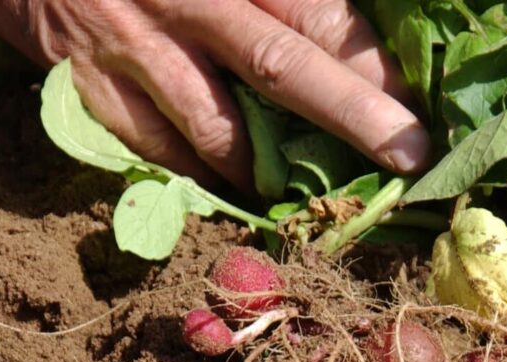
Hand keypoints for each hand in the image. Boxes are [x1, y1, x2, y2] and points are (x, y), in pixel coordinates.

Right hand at [0, 0, 429, 188]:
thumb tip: (337, 29)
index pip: (318, 16)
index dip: (372, 66)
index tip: (417, 107)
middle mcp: (186, 3)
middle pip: (284, 67)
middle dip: (354, 119)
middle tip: (408, 159)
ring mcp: (134, 49)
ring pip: (218, 127)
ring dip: (274, 171)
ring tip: (317, 197)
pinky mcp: (88, 86)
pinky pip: (155, 149)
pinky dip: (198, 177)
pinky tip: (235, 194)